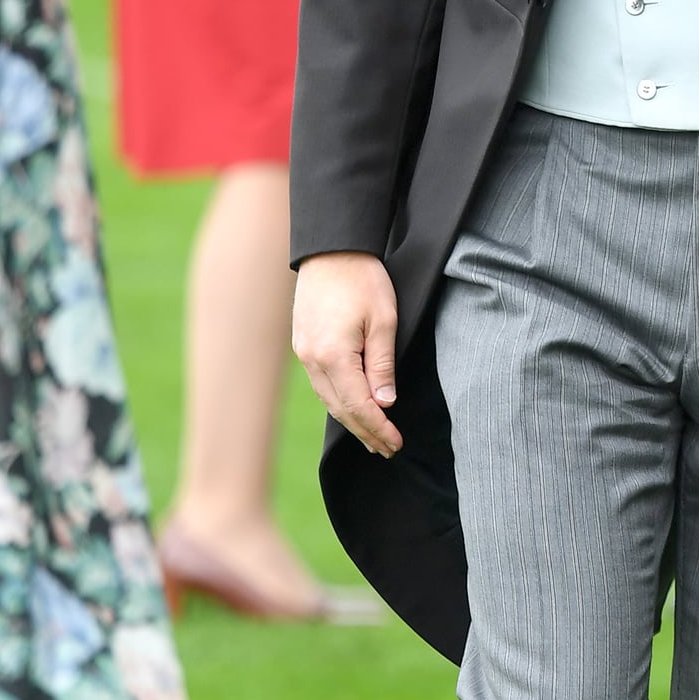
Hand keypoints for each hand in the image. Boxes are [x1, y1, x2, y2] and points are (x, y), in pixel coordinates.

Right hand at [291, 252, 402, 457]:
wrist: (331, 249)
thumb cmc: (363, 279)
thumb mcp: (384, 321)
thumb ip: (382, 366)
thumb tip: (385, 404)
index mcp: (334, 356)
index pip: (359, 406)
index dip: (379, 428)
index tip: (396, 443)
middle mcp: (312, 359)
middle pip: (340, 409)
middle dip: (365, 432)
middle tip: (387, 450)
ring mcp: (303, 352)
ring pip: (328, 398)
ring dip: (350, 420)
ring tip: (371, 437)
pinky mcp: (302, 343)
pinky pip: (321, 383)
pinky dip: (338, 401)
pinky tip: (350, 408)